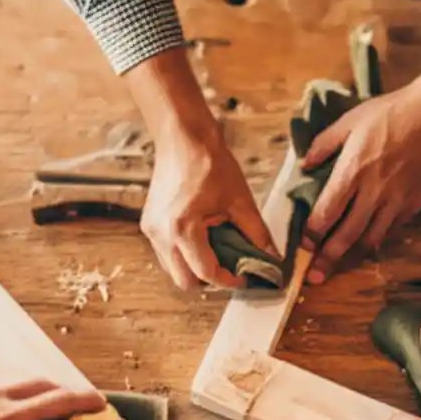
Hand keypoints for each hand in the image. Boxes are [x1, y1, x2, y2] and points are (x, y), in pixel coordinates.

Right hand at [141, 127, 273, 289]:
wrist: (182, 138)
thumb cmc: (209, 163)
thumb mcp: (240, 200)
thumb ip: (257, 233)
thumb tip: (272, 257)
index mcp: (183, 228)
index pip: (206, 273)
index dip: (230, 280)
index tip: (246, 276)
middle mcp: (161, 234)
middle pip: (185, 281)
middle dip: (209, 278)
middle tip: (231, 266)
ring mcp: (151, 230)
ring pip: (173, 270)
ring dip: (194, 268)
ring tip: (216, 250)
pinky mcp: (148, 224)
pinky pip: (166, 253)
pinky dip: (184, 254)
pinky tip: (202, 238)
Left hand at [302, 64, 420, 283]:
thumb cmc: (392, 113)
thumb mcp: (350, 120)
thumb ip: (324, 144)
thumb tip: (304, 165)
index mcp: (352, 172)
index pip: (326, 213)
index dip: (312, 234)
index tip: (303, 246)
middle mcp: (373, 192)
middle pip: (347, 235)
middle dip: (328, 258)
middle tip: (315, 276)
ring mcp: (396, 201)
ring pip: (372, 238)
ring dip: (353, 256)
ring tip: (339, 268)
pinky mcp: (415, 202)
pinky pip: (393, 228)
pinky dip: (379, 238)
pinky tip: (369, 243)